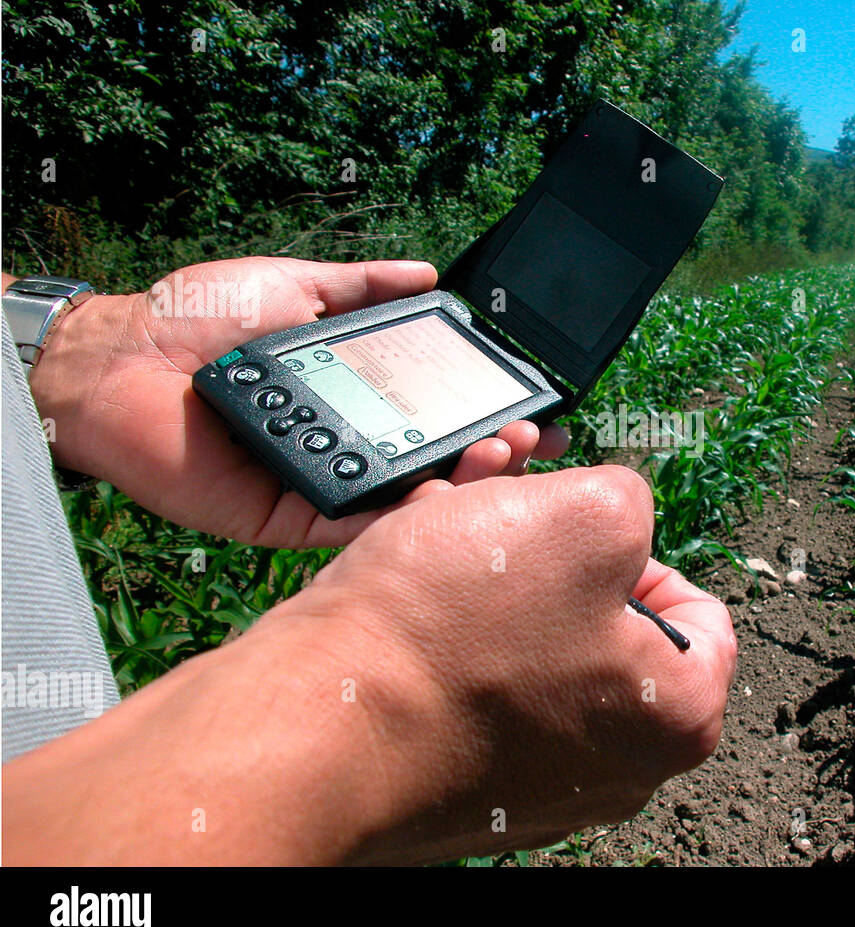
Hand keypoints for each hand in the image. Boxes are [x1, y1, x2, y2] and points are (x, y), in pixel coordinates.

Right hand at [0, 466, 737, 864]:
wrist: (312, 722)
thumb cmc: (451, 631)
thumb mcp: (588, 513)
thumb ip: (634, 501)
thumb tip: (615, 517)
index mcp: (675, 718)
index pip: (703, 616)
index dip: (649, 551)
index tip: (592, 535)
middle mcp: (614, 766)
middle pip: (607, 624)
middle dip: (551, 555)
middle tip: (504, 521)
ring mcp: (533, 781)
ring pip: (530, 641)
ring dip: (491, 576)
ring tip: (442, 538)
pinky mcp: (459, 778)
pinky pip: (473, 677)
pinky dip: (447, 624)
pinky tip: (408, 587)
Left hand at [25, 257, 568, 546]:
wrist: (124, 356)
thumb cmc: (200, 317)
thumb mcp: (297, 286)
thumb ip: (362, 286)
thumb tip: (428, 275)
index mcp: (355, 400)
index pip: (438, 416)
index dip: (487, 418)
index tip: (534, 413)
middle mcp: (348, 447)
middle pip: (434, 466)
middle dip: (490, 458)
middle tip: (527, 443)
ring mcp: (322, 486)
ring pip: (405, 504)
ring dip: (458, 489)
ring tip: (497, 462)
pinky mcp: (288, 519)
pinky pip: (353, 527)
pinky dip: (399, 520)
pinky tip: (439, 502)